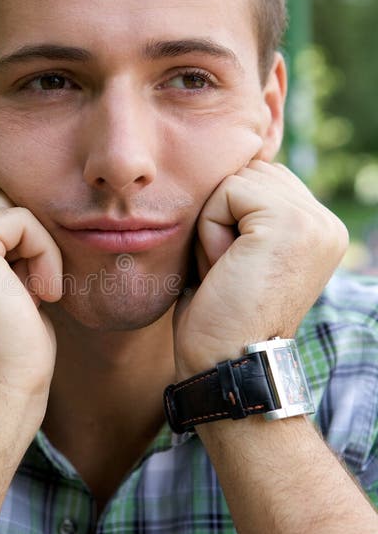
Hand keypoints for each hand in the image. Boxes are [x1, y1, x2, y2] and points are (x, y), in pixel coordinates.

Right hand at [0, 184, 62, 420]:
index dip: (12, 241)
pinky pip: (23, 219)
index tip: (14, 291)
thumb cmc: (6, 348)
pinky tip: (39, 297)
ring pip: (8, 203)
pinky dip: (45, 255)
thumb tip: (10, 190)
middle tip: (24, 292)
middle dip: (22, 238)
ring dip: (35, 247)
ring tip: (29, 293)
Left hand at [172, 161, 347, 378]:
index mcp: (318, 229)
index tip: (233, 271)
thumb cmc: (218, 319)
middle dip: (220, 220)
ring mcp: (313, 220)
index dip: (227, 220)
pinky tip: (224, 269)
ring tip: (227, 272)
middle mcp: (325, 221)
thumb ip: (245, 215)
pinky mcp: (290, 221)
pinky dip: (209, 232)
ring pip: (234, 181)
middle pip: (246, 174)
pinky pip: (226, 192)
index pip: (258, 181)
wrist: (226, 364)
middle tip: (228, 274)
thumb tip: (224, 170)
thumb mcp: (240, 255)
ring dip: (212, 227)